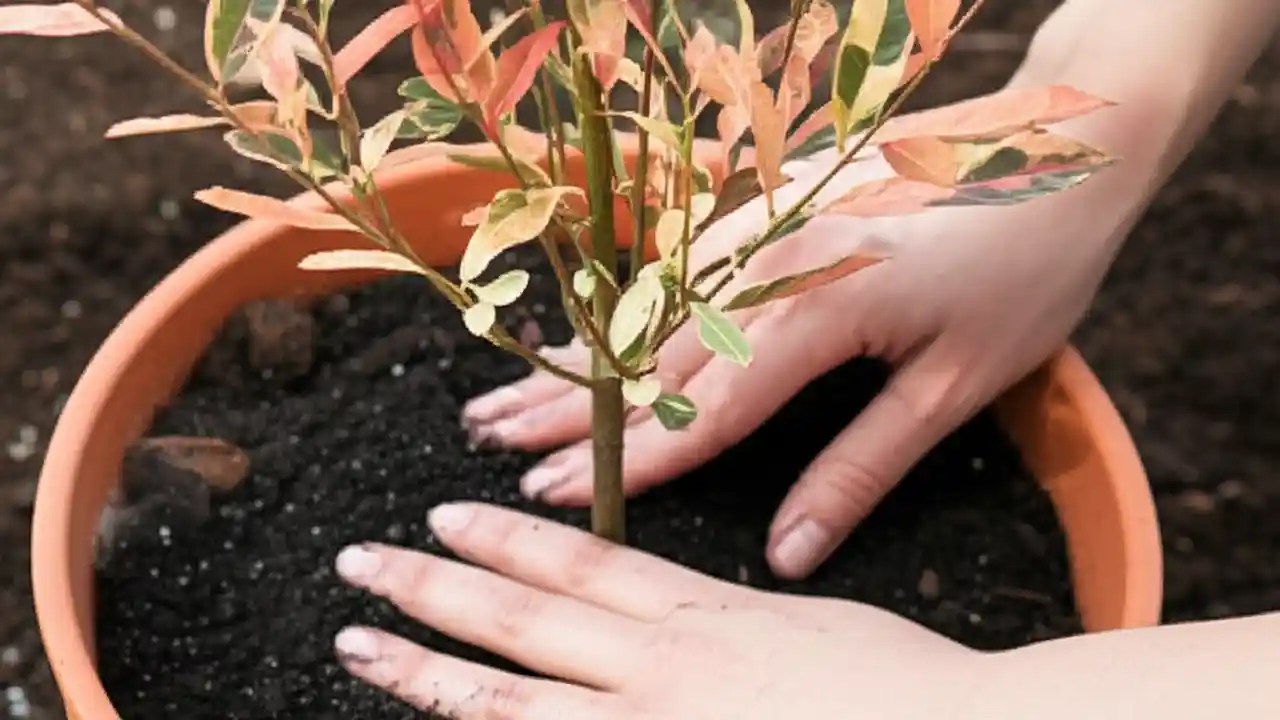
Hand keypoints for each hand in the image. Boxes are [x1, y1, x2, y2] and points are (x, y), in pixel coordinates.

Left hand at [333, 503, 984, 719]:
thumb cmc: (900, 689)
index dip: (502, 538)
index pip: (579, 563)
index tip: (442, 517)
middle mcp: (661, 669)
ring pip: (512, 702)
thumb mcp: (803, 631)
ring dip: (427, 668)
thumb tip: (664, 620)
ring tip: (358, 641)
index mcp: (700, 615)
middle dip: (430, 590)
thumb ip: (723, 625)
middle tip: (356, 563)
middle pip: (522, 621)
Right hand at [462, 138, 1151, 578]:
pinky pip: (678, 270)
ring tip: (507, 400)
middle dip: (569, 412)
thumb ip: (860, 468)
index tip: (556, 498)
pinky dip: (625, 317)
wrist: (1069, 144)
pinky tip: (591, 336)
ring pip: (652, 309)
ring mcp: (765, 220)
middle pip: (652, 352)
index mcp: (816, 308)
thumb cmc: (1029, 266)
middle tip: (492, 451)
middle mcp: (771, 257)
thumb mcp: (957, 385)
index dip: (629, 460)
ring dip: (580, 362)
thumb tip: (789, 552)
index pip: (700, 407)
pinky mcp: (772, 202)